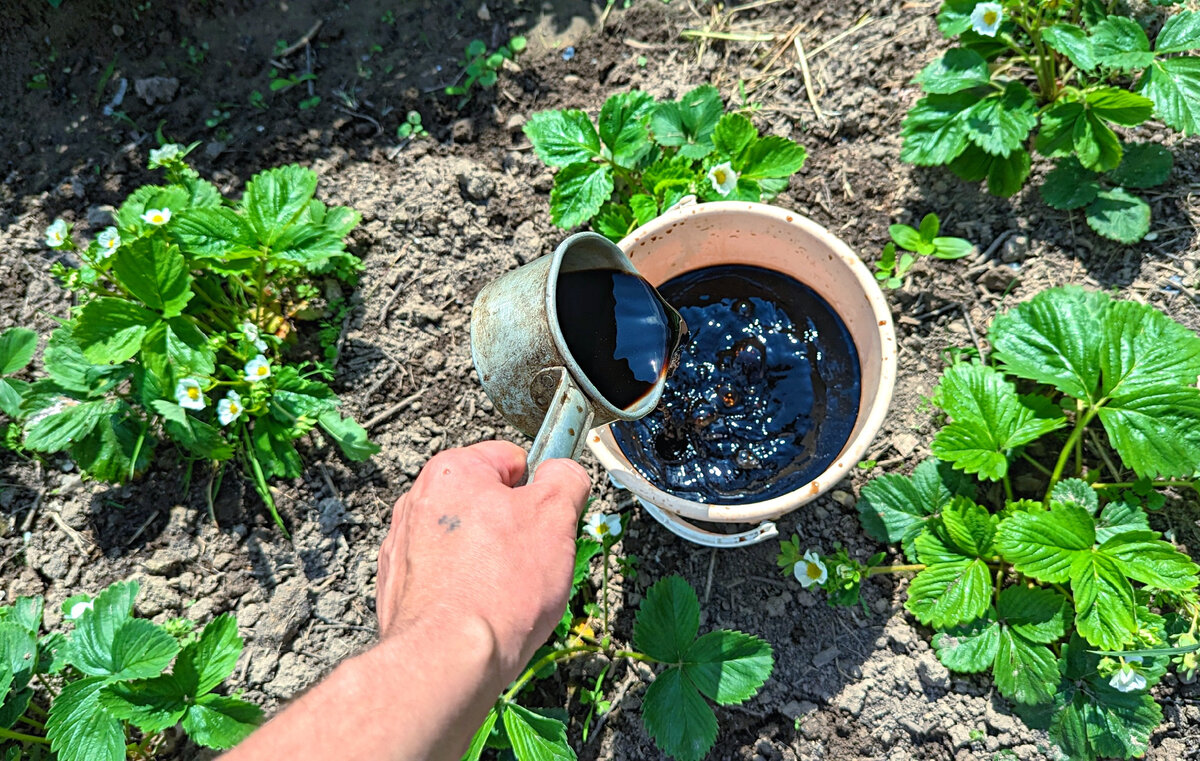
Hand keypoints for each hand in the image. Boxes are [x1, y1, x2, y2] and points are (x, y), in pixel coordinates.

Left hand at [377, 440, 590, 682]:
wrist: (448, 660)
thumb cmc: (498, 590)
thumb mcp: (556, 517)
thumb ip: (566, 479)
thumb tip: (564, 473)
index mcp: (453, 472)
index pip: (512, 458)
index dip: (540, 489)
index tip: (550, 515)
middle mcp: (419, 501)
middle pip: (487, 501)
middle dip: (514, 527)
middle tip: (531, 560)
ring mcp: (403, 544)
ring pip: (467, 541)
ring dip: (489, 559)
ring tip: (506, 591)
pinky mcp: (399, 585)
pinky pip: (445, 574)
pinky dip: (464, 587)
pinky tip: (480, 609)